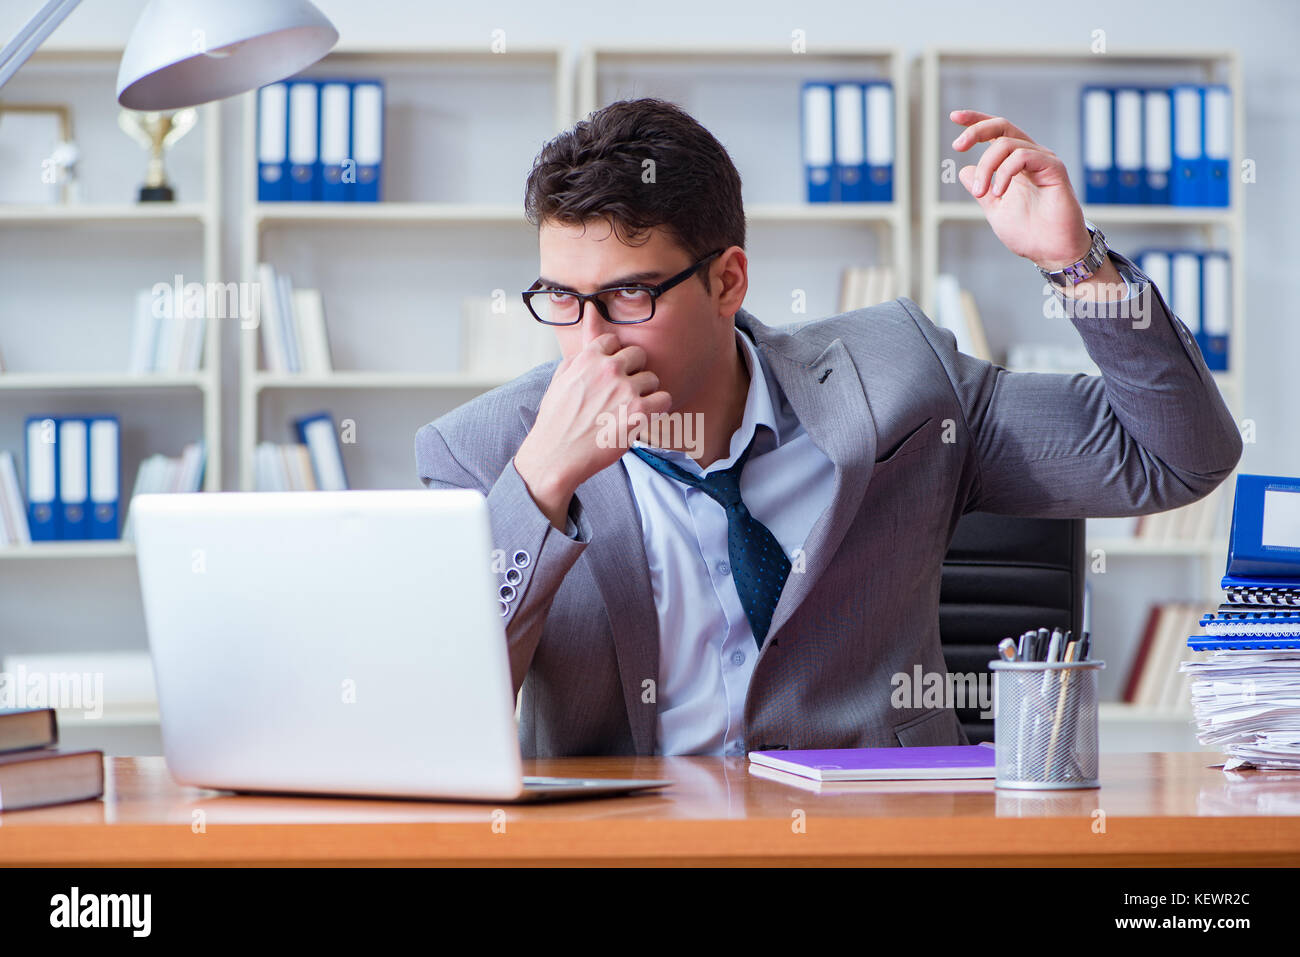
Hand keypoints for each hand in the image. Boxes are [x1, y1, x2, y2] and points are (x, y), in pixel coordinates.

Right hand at [514, 333, 671, 528]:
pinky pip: (664, 399)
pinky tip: (644, 416)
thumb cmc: (555, 422)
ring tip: (631, 408)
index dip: (615, 356)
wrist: (557, 455)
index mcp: (588, 359)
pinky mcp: (639, 412)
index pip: (614, 341)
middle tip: (625, 390)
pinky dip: (658, 408)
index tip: (613, 371)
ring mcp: (626, 390)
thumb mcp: (558, 381)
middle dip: (634, 371)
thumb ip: (575, 361)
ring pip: (653, 379)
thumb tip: (586, 349)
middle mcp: (608, 370)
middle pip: (639, 355)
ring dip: (645, 393)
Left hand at [950, 110, 1091, 270]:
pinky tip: (998, 193)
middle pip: (1002, 127)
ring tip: (982, 193)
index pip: (996, 134)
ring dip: (987, 167)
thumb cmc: (1028, 233)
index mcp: (1015, 164)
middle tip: (957, 146)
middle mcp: (1030, 157)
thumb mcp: (994, 209)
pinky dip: (1005, 172)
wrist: (1051, 251)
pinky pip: (1024, 156)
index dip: (976, 122)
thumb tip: (964, 170)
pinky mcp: (1054, 169)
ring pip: (1007, 144)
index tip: (954, 116)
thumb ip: (981, 189)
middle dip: (976, 130)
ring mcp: (1043, 161)